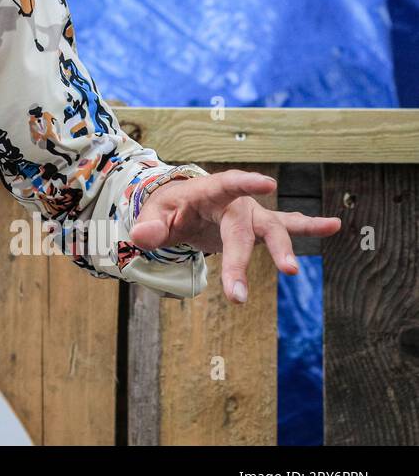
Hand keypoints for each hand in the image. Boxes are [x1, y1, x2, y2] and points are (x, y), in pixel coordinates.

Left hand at [129, 170, 341, 304]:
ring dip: (283, 249)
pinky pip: (287, 226)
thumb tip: (141, 238)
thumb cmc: (168, 209)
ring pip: (272, 229)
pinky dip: (310, 226)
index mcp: (207, 192)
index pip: (226, 184)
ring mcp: (250, 214)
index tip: (268, 184)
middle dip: (241, 261)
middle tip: (242, 293)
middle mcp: (235, 202)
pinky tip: (333, 225)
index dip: (246, 183)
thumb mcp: (154, 215)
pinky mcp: (259, 227)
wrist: (182, 206)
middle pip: (244, 228)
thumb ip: (148, 227)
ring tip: (293, 269)